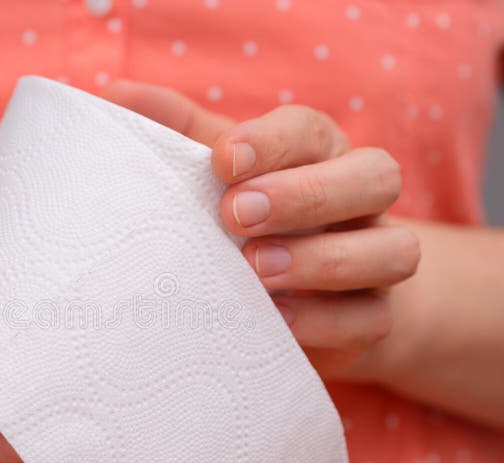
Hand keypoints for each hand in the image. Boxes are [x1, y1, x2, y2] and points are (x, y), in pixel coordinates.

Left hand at [103, 81, 419, 381]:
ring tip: (257, 270)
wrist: (303, 301)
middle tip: (236, 215)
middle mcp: (359, 202)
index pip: (312, 130)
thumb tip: (115, 96)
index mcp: (319, 155)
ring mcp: (375, 261)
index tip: (221, 161)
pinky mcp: (374, 318)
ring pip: (393, 249)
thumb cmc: (247, 225)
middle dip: (306, 193)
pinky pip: (372, 318)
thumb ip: (175, 136)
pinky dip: (326, 320)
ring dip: (323, 259)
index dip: (272, 142)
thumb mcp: (215, 177)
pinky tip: (275, 320)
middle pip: (376, 176)